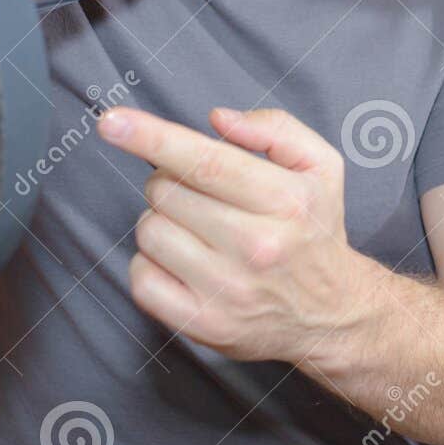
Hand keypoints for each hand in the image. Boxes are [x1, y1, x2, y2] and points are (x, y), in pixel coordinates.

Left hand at [98, 104, 373, 363]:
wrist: (331, 314)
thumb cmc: (314, 230)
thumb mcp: (321, 166)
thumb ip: (276, 128)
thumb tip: (217, 120)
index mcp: (285, 201)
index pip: (206, 162)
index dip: (152, 137)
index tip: (112, 121)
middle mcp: (256, 247)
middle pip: (166, 191)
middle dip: (170, 179)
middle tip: (201, 194)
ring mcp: (227, 290)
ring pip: (149, 230)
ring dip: (162, 221)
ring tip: (198, 230)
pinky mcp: (202, 324)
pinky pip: (140, 278)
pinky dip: (150, 262)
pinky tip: (183, 261)